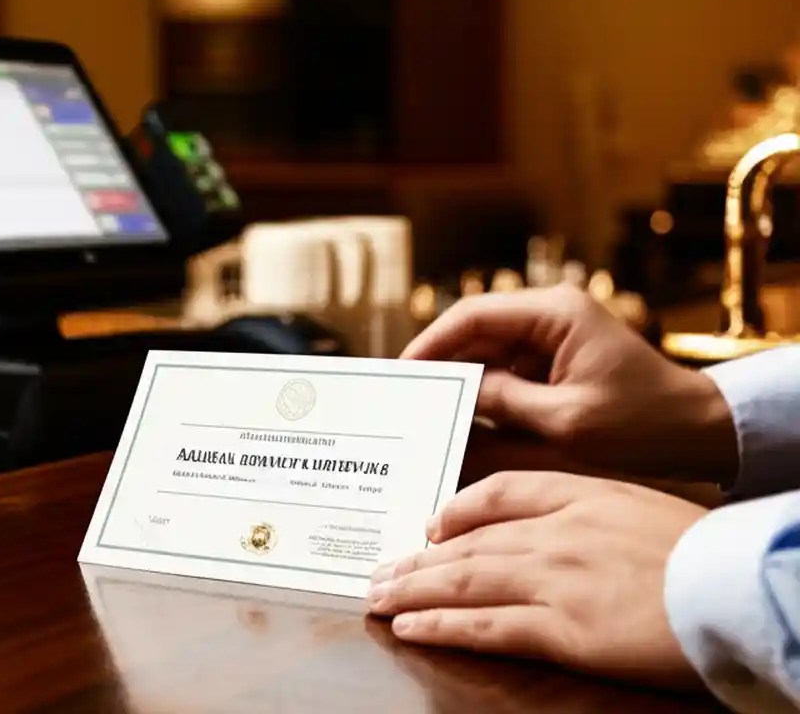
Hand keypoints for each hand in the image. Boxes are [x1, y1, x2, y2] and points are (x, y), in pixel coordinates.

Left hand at [365, 471, 705, 688]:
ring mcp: (555, 580)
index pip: (499, 492)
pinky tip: (411, 627)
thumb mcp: (644, 508)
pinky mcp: (564, 630)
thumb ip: (591, 510)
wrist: (743, 586)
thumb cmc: (705, 552)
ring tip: (378, 597)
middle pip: (468, 542)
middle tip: (379, 570)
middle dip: (416, 559)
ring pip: (464, 580)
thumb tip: (549, 525)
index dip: (456, 510)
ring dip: (413, 590)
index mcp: (581, 494)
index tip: (429, 525)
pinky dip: (442, 626)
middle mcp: (556, 532)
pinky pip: (486, 626)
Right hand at [402, 285, 736, 483]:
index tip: (402, 373)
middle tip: (406, 398)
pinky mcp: (556, 362)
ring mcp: (553, 338)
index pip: (473, 316)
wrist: (700, 432)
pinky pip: (506, 373)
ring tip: (427, 413)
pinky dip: (485, 396)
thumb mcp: (565, 423)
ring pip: (487, 354)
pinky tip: (464, 423)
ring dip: (461, 384)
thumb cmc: (644, 425)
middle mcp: (551, 315)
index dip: (431, 344)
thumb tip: (453, 395)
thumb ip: (503, 404)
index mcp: (555, 314)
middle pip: (474, 332)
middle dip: (441, 365)